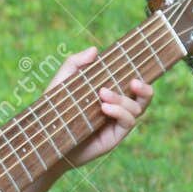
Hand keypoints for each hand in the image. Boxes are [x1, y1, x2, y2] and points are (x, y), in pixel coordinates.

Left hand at [53, 45, 153, 169]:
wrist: (47, 141)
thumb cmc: (54, 110)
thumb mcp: (62, 83)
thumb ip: (75, 64)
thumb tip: (95, 50)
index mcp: (110, 93)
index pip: (131, 83)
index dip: (140, 75)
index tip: (135, 66)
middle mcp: (117, 107)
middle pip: (144, 97)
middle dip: (144, 89)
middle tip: (134, 82)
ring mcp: (117, 123)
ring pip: (137, 109)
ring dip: (123, 100)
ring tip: (103, 95)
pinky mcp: (114, 137)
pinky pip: (128, 122)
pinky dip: (120, 112)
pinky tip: (105, 108)